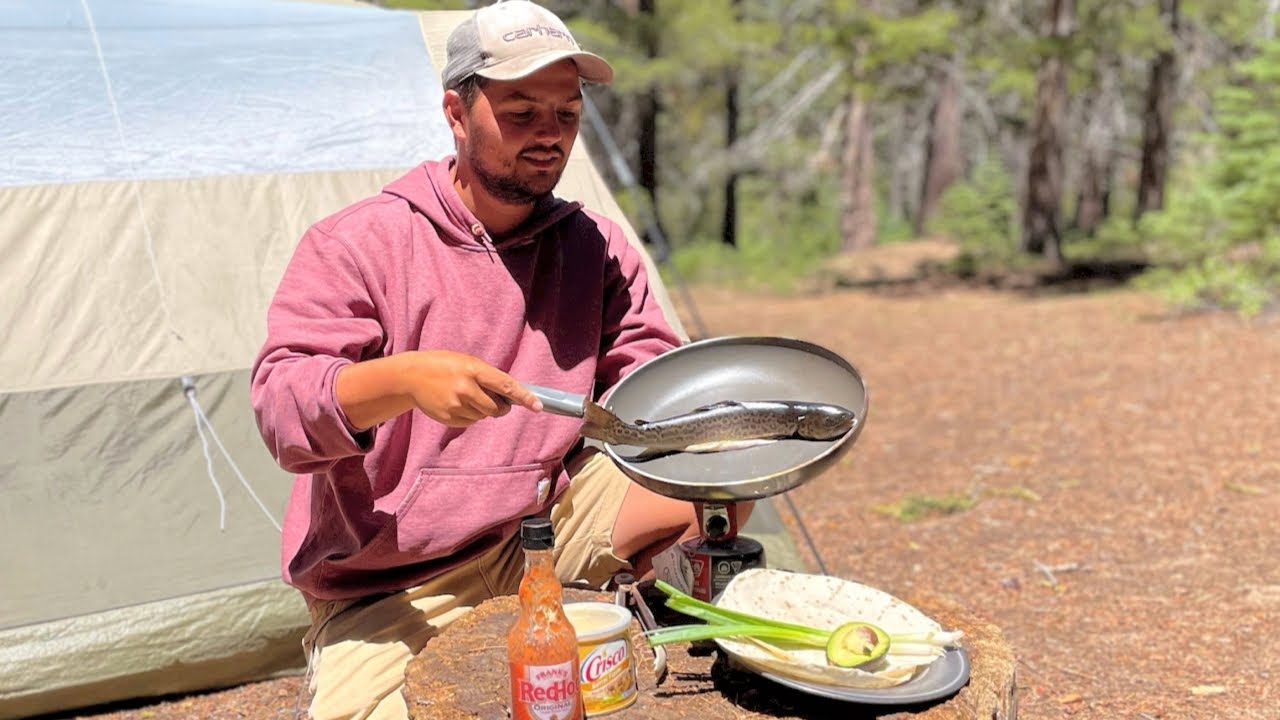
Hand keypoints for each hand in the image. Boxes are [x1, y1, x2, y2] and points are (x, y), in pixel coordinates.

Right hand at [403, 350, 542, 426]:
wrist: (411, 376)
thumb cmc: (444, 365)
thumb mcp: (466, 362)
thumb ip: (487, 376)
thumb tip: (510, 395)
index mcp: (473, 370)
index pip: (505, 385)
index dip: (524, 397)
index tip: (538, 406)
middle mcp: (465, 388)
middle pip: (496, 408)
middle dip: (501, 407)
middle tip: (496, 400)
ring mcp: (456, 405)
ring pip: (483, 416)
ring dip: (482, 410)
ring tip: (467, 395)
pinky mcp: (448, 417)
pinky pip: (470, 422)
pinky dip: (470, 415)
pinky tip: (457, 402)